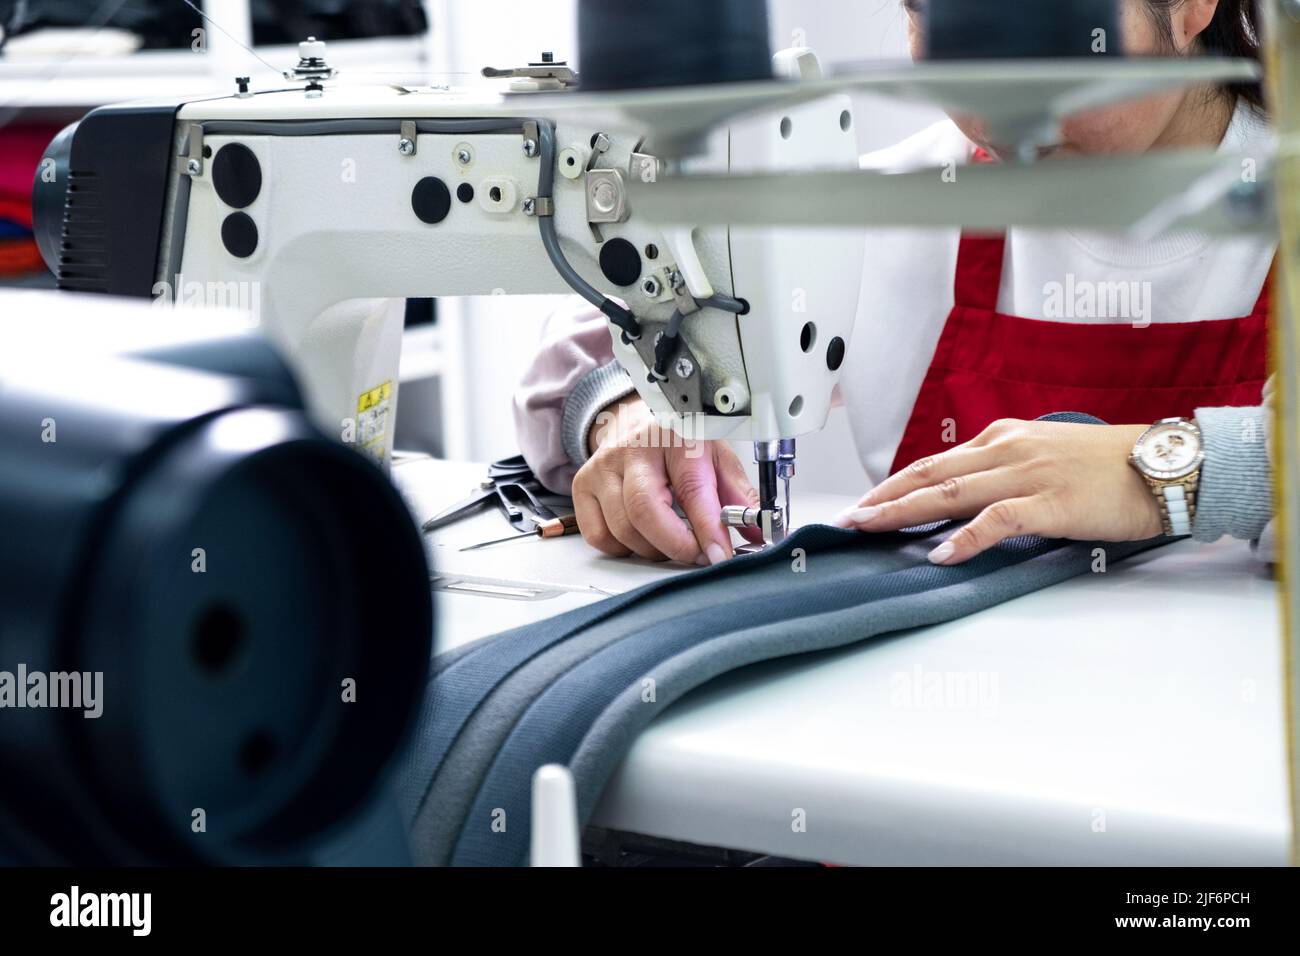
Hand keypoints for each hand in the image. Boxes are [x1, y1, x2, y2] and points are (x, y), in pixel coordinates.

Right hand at [572, 397, 759, 563]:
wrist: (635, 420)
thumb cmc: (679, 441)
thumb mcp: (717, 457)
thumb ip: (738, 495)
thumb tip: (758, 529)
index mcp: (675, 435)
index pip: (691, 488)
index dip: (707, 528)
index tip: (719, 555)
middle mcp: (632, 449)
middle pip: (644, 511)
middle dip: (676, 545)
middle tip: (698, 554)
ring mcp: (602, 467)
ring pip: (623, 530)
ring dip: (654, 549)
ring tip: (673, 539)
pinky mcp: (582, 486)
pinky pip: (600, 537)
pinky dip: (624, 548)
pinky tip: (641, 534)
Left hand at [834, 419, 1162, 564]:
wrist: (1167, 464)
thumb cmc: (1111, 466)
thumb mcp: (1046, 458)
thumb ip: (1006, 474)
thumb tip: (967, 503)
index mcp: (1004, 438)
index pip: (934, 462)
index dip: (893, 483)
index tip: (863, 503)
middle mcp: (1007, 449)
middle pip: (929, 474)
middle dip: (882, 497)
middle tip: (846, 520)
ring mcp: (1027, 474)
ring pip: (950, 491)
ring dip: (903, 512)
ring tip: (869, 529)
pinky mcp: (1050, 502)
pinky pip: (997, 519)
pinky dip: (965, 537)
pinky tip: (940, 553)